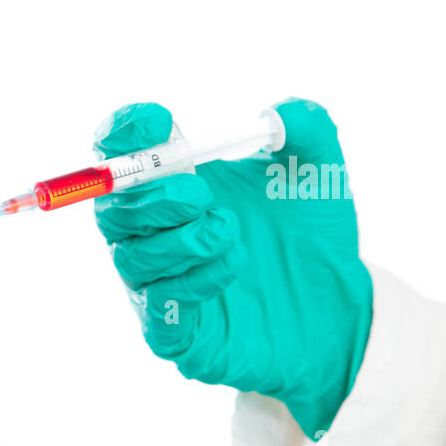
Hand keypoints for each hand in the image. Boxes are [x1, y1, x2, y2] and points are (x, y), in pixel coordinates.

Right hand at [93, 99, 372, 438]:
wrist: (335, 310)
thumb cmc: (309, 237)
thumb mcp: (319, 172)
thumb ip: (307, 129)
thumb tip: (280, 113)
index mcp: (173, 184)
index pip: (119, 154)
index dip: (122, 134)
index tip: (157, 121)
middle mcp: (152, 235)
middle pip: (111, 210)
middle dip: (151, 196)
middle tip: (201, 194)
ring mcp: (158, 285)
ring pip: (132, 259)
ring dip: (179, 240)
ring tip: (229, 232)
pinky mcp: (174, 333)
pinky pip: (159, 307)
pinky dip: (191, 281)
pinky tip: (232, 266)